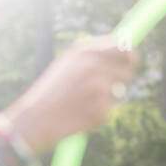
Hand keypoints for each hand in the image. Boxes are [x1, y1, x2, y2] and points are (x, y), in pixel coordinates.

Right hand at [1, 35, 137, 152]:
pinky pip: (109, 111)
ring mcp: (98, 87)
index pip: (123, 47)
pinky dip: (98, 115)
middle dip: (124, 76)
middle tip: (108, 87)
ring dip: (110, 98)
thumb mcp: (68, 64)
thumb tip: (126, 50)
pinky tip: (79, 115)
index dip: (129, 55)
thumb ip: (95, 55)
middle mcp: (93, 65)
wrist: (35, 118)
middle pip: (128, 67)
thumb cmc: (52, 91)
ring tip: (85, 102)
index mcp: (85, 50)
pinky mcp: (100, 109)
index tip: (130, 61)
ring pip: (121, 91)